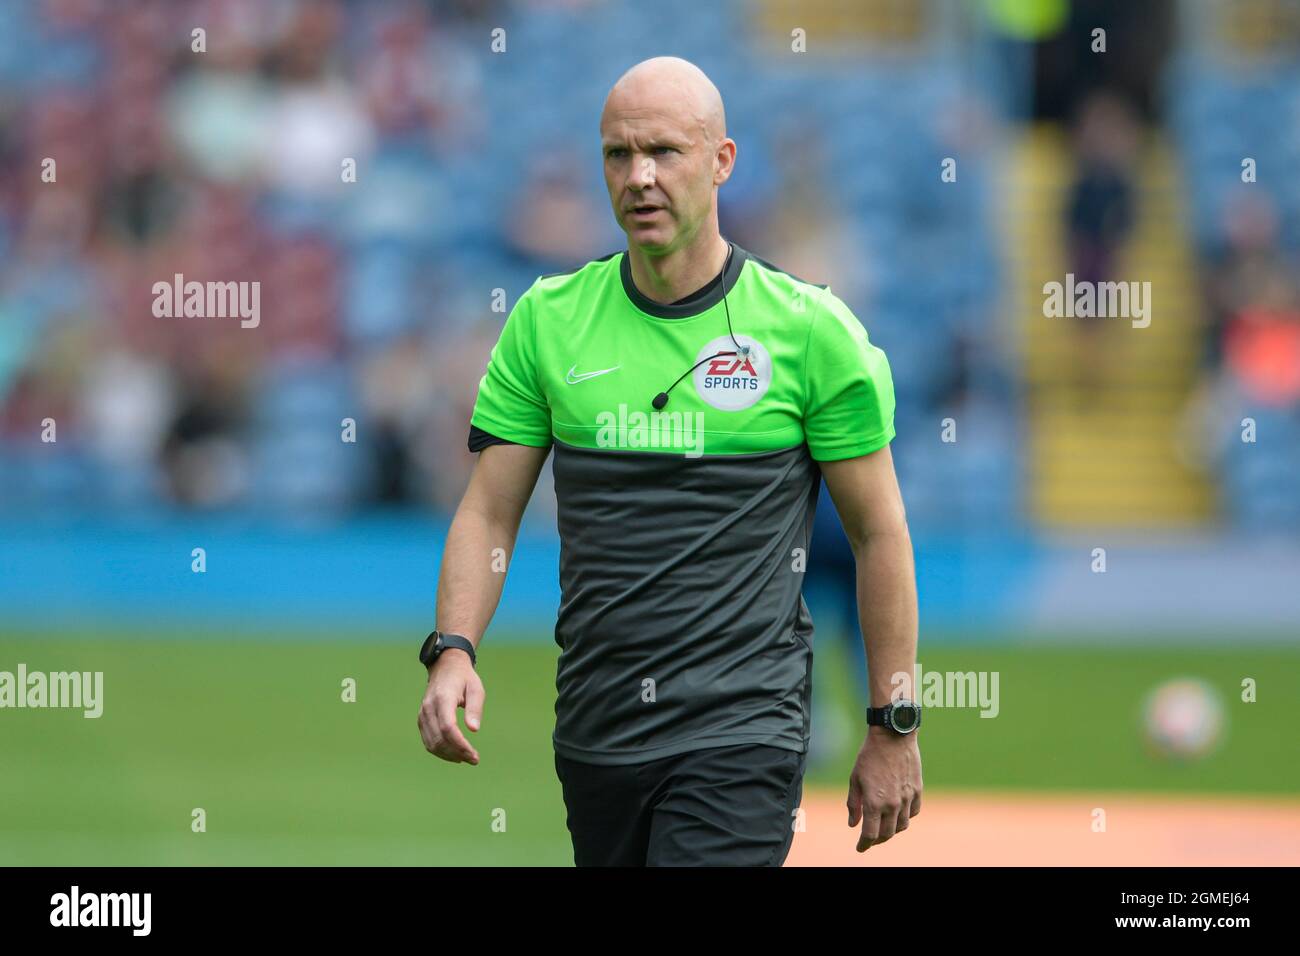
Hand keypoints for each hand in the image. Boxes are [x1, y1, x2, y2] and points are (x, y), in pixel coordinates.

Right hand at [417, 650, 482, 764]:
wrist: (445, 667)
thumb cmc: (464, 678)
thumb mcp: (476, 688)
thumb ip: (475, 708)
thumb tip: (474, 730)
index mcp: (443, 698)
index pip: (448, 727)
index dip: (460, 744)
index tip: (474, 754)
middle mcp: (429, 707)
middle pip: (439, 739)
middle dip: (457, 753)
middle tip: (474, 759)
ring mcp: (422, 714)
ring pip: (432, 743)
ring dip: (448, 755)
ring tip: (466, 758)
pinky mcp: (421, 719)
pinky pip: (428, 741)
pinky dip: (440, 751)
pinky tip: (454, 755)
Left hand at [846, 727, 921, 851]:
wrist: (893, 736)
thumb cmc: (869, 756)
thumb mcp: (855, 779)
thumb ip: (853, 804)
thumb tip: (853, 824)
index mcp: (874, 803)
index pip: (870, 834)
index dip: (864, 844)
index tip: (860, 848)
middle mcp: (892, 804)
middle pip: (887, 834)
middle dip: (877, 840)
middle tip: (870, 839)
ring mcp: (907, 798)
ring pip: (902, 826)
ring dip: (892, 831)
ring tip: (884, 828)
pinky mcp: (917, 791)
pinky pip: (914, 812)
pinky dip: (906, 817)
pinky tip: (899, 814)